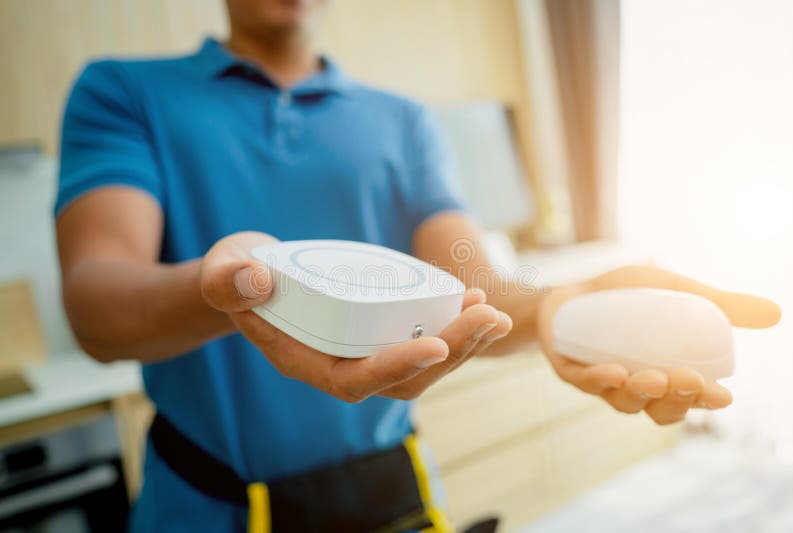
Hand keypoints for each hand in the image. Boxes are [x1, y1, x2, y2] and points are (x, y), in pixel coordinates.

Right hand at [200, 232, 512, 401]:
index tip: (435, 345)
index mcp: (304, 361)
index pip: (354, 380)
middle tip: (488, 317)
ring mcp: (361, 350)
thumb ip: (228, 279)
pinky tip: (475, 298)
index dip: (395, 367)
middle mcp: (339, 364)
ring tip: (493, 313)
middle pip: (403, 377)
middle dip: (450, 351)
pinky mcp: (377, 331)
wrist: (251, 275)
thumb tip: (254, 280)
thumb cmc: (236, 275)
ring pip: (420, 364)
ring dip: (463, 342)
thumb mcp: (223, 271)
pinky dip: (452, 322)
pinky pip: (421, 336)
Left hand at [537, 265, 780, 424]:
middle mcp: (634, 386)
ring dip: (640, 392)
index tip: (721, 395)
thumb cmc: (625, 294)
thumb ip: (719, 305)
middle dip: (676, 399)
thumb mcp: (675, 291)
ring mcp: (601, 382)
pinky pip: (585, 384)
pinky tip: (612, 372)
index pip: (689, 398)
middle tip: (686, 380)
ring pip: (624, 401)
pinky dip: (599, 379)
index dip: (704, 401)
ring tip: (652, 378)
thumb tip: (775, 313)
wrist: (570, 286)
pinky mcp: (571, 371)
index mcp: (664, 373)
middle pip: (659, 409)